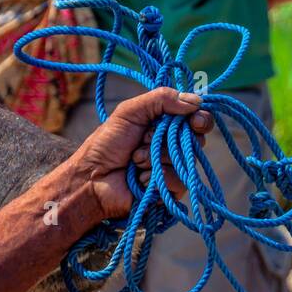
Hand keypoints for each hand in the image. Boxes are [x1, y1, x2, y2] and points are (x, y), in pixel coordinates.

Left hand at [71, 88, 212, 219]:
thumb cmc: (107, 143)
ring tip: (134, 160)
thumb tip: (197, 101)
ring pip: (185, 162)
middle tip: (145, 139)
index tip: (195, 121)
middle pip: (196, 141)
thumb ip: (161, 99)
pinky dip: (157, 177)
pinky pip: (178, 182)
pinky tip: (139, 178)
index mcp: (166, 126)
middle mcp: (172, 147)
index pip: (197, 120)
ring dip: (156, 158)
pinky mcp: (169, 192)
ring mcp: (172, 170)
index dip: (200, 119)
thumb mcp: (129, 112)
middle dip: (167, 139)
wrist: (91, 177)